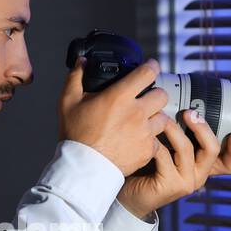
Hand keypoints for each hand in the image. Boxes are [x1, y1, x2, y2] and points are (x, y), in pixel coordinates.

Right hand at [58, 56, 170, 175]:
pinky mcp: (147, 150)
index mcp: (120, 96)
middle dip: (155, 93)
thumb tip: (81, 63)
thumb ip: (75, 78)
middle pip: (162, 94)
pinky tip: (139, 139)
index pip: (148, 72)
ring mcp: (144, 133)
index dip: (151, 66)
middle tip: (146, 98)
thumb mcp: (68, 102)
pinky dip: (150, 139)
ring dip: (155, 116)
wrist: (83, 168)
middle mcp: (137, 113)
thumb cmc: (76, 135)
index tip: (150, 67)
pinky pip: (157, 140)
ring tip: (143, 121)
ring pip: (163, 117)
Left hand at [116, 109, 230, 219]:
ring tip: (161, 118)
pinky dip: (155, 142)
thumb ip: (183, 135)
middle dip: (201, 127)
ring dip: (173, 129)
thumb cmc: (150, 168)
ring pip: (186, 149)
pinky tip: (148, 136)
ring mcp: (186, 182)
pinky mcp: (170, 185)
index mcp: (204, 167)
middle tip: (188, 113)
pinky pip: (164, 156)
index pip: (230, 163)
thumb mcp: (171, 150)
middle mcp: (199, 175)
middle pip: (212, 149)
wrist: (131, 195)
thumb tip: (186, 106)